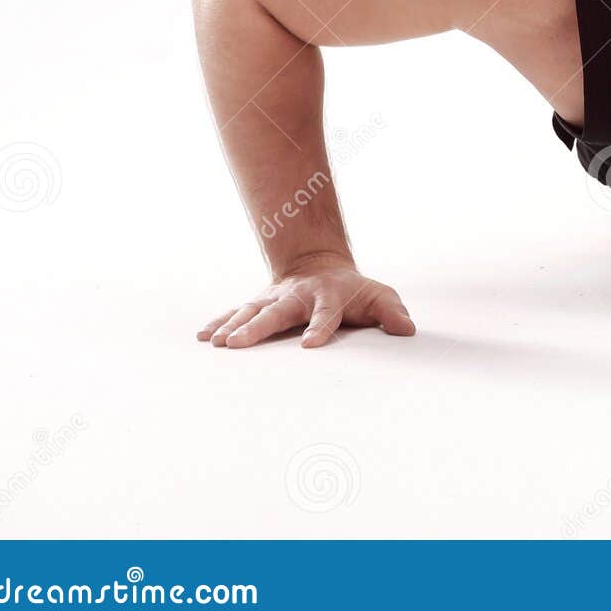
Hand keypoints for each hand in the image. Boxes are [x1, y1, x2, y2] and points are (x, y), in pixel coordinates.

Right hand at [197, 253, 416, 348]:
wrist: (319, 265)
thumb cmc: (352, 290)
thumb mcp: (378, 297)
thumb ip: (392, 312)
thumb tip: (407, 329)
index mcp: (329, 296)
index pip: (326, 313)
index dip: (319, 327)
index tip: (309, 345)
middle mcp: (298, 295)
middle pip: (277, 312)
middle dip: (257, 327)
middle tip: (237, 344)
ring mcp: (275, 298)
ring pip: (251, 310)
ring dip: (233, 325)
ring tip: (216, 342)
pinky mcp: (260, 302)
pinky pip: (237, 312)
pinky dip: (220, 321)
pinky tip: (204, 336)